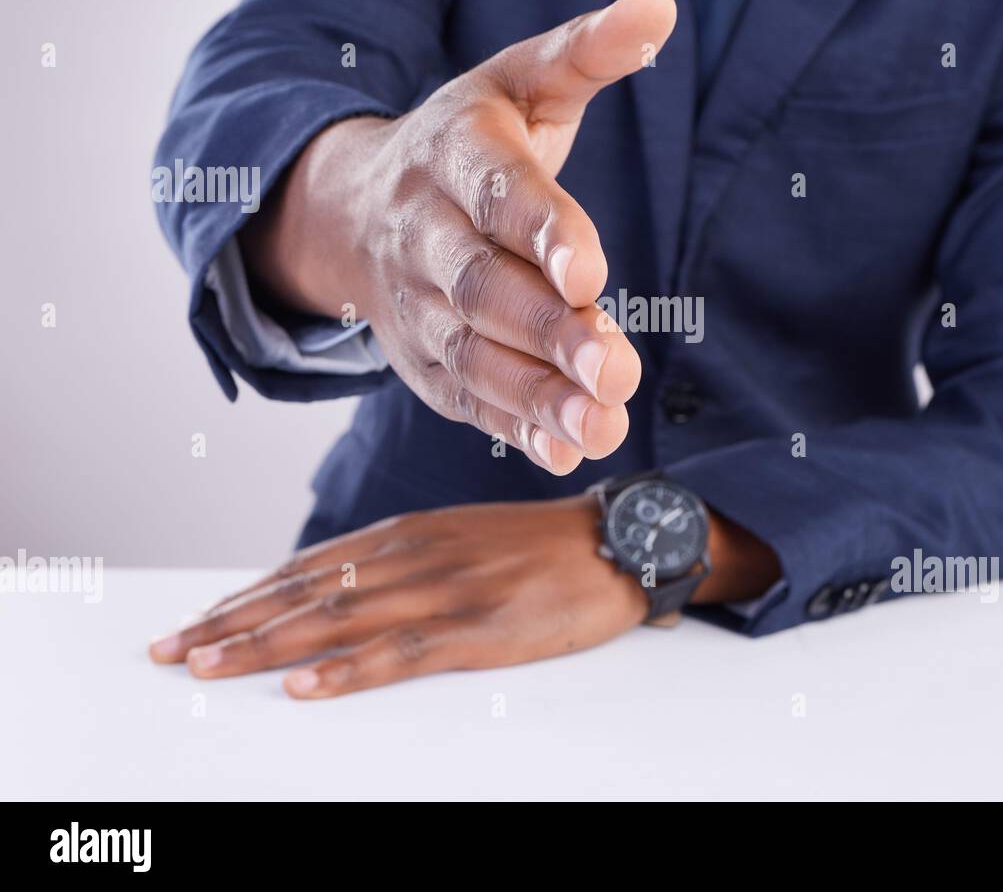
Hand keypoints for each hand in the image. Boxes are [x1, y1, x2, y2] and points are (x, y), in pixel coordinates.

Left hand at [147, 497, 781, 698]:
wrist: (614, 541)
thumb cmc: (537, 545)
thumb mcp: (458, 536)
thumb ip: (397, 558)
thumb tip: (334, 587)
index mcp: (406, 534)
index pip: (305, 569)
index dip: (244, 598)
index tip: (193, 621)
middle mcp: (413, 555)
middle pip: (304, 595)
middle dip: (231, 625)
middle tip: (170, 651)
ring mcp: (445, 591)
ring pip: (337, 622)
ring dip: (265, 645)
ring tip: (207, 666)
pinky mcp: (480, 629)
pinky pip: (401, 655)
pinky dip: (347, 671)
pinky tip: (306, 686)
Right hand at [241, 0, 677, 474]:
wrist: (358, 207)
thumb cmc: (467, 141)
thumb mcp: (518, 80)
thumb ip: (588, 52)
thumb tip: (659, 6)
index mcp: (453, 154)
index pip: (495, 193)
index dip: (541, 230)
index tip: (591, 270)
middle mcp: (425, 234)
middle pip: (482, 287)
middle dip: (548, 330)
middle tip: (615, 367)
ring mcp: (419, 307)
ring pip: (472, 354)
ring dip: (537, 394)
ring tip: (603, 424)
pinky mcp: (428, 361)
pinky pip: (466, 398)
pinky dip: (514, 427)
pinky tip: (566, 448)